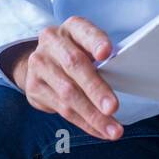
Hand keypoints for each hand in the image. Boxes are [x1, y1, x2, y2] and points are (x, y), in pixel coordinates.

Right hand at [4, 16, 122, 140]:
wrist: (41, 62)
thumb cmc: (77, 52)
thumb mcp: (88, 45)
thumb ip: (102, 55)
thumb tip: (124, 74)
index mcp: (71, 27)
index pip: (84, 31)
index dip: (95, 41)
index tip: (107, 52)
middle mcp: (51, 42)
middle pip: (74, 65)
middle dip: (95, 89)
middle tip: (113, 107)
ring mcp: (39, 64)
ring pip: (67, 93)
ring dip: (92, 115)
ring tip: (113, 129)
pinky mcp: (34, 88)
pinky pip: (61, 109)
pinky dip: (84, 122)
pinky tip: (99, 130)